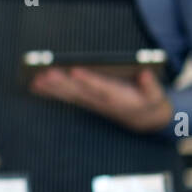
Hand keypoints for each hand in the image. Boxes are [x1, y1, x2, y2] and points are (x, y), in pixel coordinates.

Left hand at [29, 67, 174, 133]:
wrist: (145, 120)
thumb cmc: (149, 101)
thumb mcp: (156, 95)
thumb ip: (150, 85)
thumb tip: (144, 74)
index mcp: (119, 98)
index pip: (101, 88)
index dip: (88, 80)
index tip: (75, 71)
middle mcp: (101, 101)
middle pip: (80, 92)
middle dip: (62, 83)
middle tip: (46, 73)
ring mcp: (92, 102)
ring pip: (69, 95)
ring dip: (52, 88)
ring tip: (36, 79)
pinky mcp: (86, 101)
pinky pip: (66, 97)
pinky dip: (50, 92)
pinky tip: (36, 86)